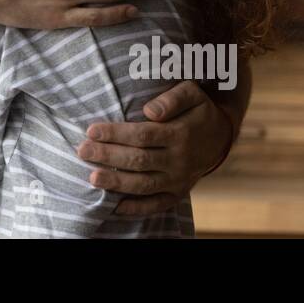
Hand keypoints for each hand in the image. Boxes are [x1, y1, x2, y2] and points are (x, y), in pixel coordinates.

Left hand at [75, 80, 234, 215]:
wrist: (221, 136)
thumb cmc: (198, 110)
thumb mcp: (192, 93)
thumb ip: (172, 99)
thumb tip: (150, 111)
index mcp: (180, 134)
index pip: (142, 135)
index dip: (115, 134)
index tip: (91, 130)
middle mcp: (179, 160)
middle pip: (138, 160)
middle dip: (108, 157)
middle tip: (82, 151)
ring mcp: (179, 180)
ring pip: (144, 185)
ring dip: (117, 183)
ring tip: (92, 178)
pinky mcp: (178, 193)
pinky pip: (157, 205)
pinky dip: (137, 209)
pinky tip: (115, 207)